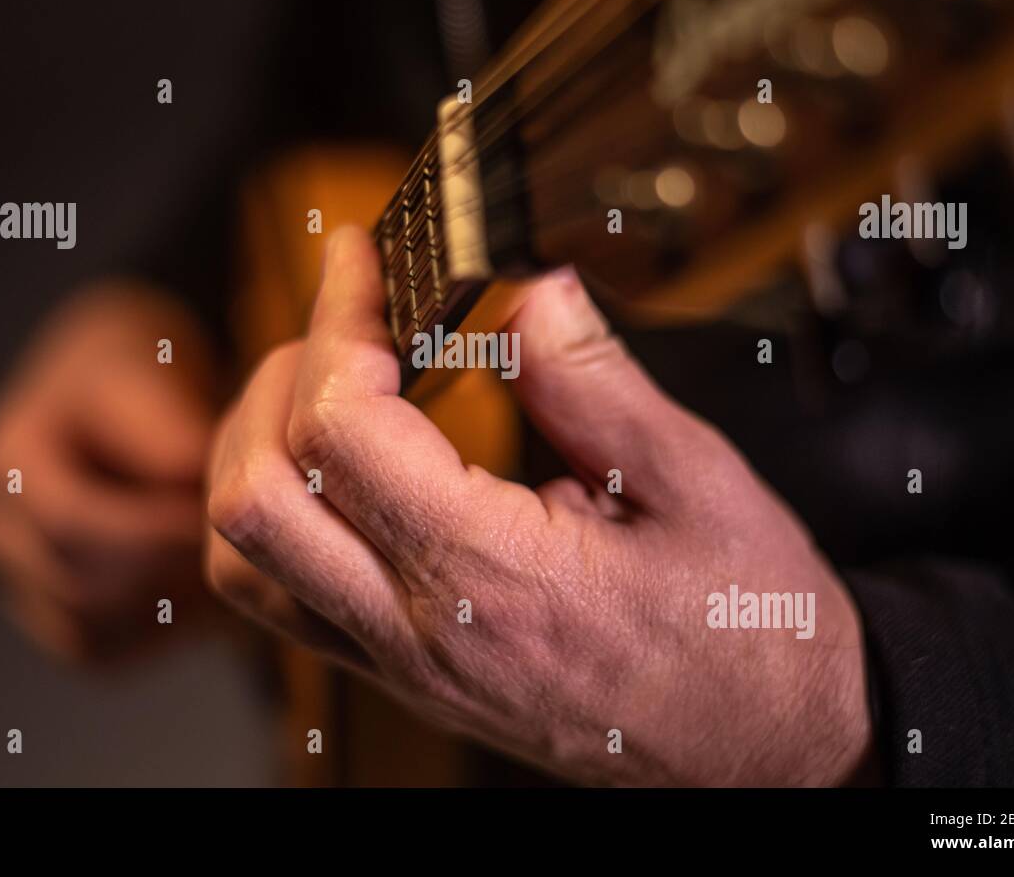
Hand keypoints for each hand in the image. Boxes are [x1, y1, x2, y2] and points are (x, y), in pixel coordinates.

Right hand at [0, 283, 223, 663]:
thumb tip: (190, 481)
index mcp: (5, 461)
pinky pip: (102, 653)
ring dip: (168, 608)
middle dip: (170, 570)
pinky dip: (156, 634)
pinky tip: (202, 588)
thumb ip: (162, 425)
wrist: (120, 395)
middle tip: (237, 542)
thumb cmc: (135, 375)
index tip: (221, 510)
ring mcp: (16, 579)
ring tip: (223, 558)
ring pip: (91, 632)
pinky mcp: (54, 617)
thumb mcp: (146, 371)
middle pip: (80, 589)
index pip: (71, 528)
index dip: (157, 531)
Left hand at [205, 227, 873, 785]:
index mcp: (493, 575)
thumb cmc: (748, 632)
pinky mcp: (409, 678)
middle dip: (276, 380)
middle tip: (343, 324)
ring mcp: (405, 665)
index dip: (336, 322)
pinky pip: (289, 605)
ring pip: (244, 566)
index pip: (340, 431)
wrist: (769, 747)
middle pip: (254, 498)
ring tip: (322, 391)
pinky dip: (283, 521)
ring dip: (255, 457)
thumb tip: (530, 290)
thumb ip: (595, 380)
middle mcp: (424, 631)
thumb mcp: (697, 482)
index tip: (358, 265)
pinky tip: (341, 475)